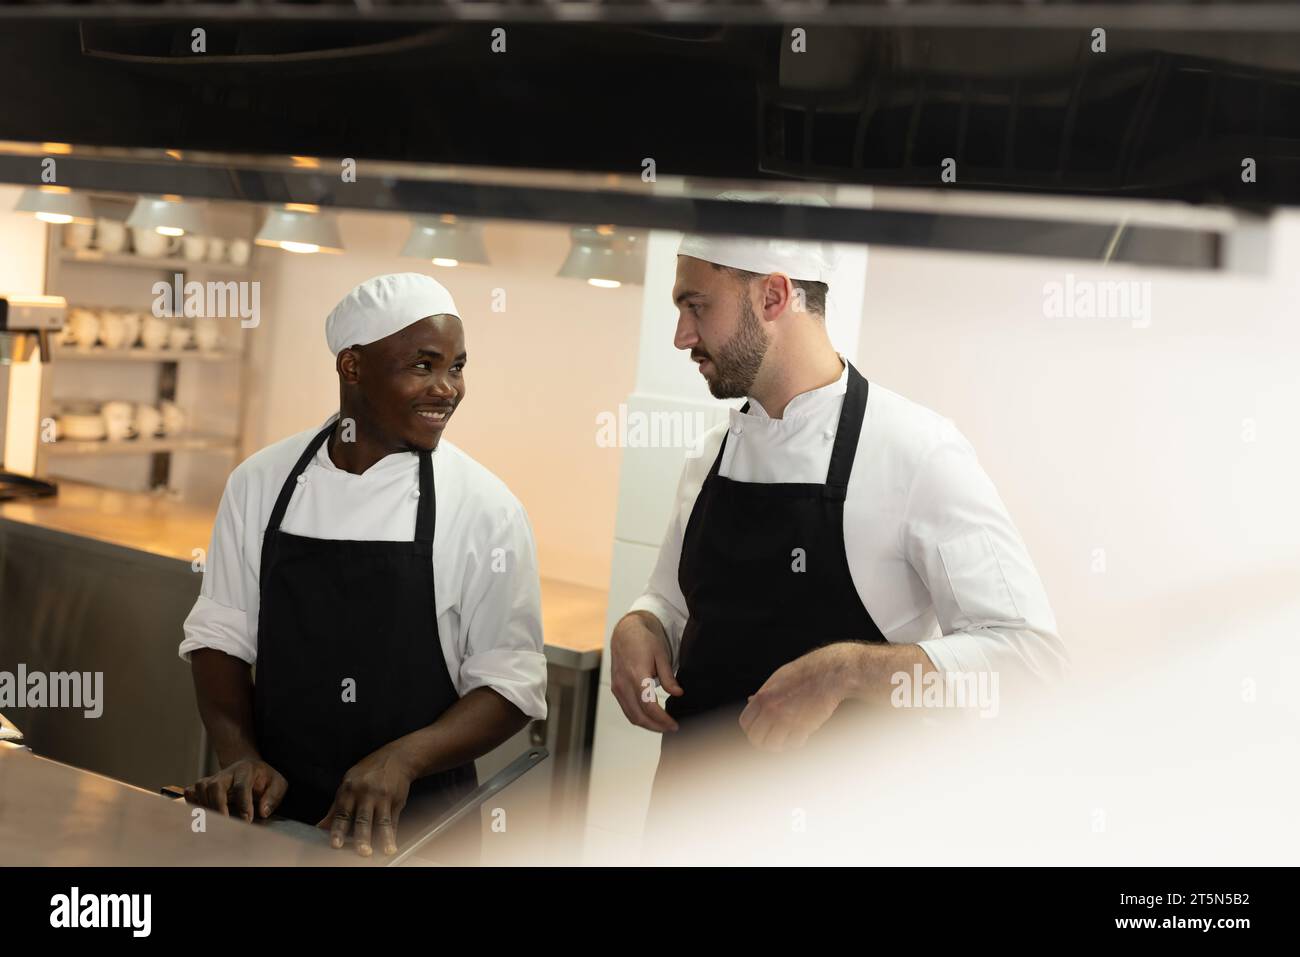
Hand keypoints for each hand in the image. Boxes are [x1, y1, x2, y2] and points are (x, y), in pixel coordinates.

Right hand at [184, 757, 287, 821]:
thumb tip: (263, 811)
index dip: (243, 803)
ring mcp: (213, 778)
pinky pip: (191, 792)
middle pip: (215, 785)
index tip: (247, 820)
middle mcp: (227, 772)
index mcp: (246, 770)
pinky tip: (201, 814)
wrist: (250, 768)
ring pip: (201, 787)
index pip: (241, 786)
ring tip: (214, 821)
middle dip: (218, 805)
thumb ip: (273, 796)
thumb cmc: (265, 779)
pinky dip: (193, 803)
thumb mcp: (278, 783)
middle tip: (224, 823)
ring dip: (205, 806)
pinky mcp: (204, 785)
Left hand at [317, 746, 414, 856]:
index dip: (338, 830)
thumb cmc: (368, 772)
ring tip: (386, 850)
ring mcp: (383, 796)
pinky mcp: (396, 799)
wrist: (396, 757)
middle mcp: (365, 793)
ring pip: (382, 820)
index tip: (335, 844)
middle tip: (362, 852)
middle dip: (362, 836)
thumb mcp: (349, 784)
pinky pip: (394, 819)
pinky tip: (392, 844)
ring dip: (384, 837)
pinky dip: (393, 833)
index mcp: (349, 790)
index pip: (342, 813)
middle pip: (363, 818)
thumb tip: (321, 827)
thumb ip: (336, 807)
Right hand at [610, 611, 682, 732]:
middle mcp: (623, 683)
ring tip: (662, 725)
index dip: (662, 719)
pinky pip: (626, 709)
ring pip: (631, 715)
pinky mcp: (616, 688)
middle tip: (671, 728)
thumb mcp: (661, 654)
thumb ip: (668, 676)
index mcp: (636, 674)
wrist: (625, 631)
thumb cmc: (644, 640)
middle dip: (656, 726)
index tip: (674, 724)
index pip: (649, 705)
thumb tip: (678, 693)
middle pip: (638, 715)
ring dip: (647, 724)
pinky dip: (638, 717)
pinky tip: (651, 717)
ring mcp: (617, 687)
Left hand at [739, 643, 860, 751]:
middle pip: (755, 738)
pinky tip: (802, 735)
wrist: (829, 673)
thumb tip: (750, 700)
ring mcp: (786, 719)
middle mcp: (771, 709)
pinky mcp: (803, 726)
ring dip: (780, 745)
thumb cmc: (805, 673)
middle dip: (763, 742)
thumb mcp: (778, 678)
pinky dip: (796, 742)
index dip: (752, 729)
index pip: (745, 722)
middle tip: (774, 740)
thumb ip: (764, 692)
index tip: (761, 730)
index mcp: (763, 696)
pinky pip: (792, 744)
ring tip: (788, 739)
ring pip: (772, 745)